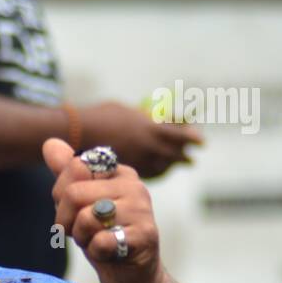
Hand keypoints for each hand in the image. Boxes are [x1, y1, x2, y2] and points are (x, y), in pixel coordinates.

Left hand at [43, 137, 161, 282]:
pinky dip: (96, 252)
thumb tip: (49, 142)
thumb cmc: (103, 234)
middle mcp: (133, 185)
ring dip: (82, 237)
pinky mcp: (146, 236)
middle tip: (82, 232)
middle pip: (73, 193)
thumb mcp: (79, 203)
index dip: (61, 195)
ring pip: (86, 217)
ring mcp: (142, 209)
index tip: (74, 210)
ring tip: (98, 240)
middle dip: (66, 220)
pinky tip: (109, 253)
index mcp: (118, 172)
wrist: (132, 274)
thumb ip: (66, 173)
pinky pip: (101, 241)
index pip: (74, 167)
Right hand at [77, 101, 201, 178]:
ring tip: (179, 164)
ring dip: (171, 163)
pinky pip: (147, 171)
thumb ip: (142, 117)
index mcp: (150, 128)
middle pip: (174, 152)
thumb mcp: (126, 110)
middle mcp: (147, 146)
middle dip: (184, 153)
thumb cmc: (102, 116)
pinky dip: (156, 170)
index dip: (191, 137)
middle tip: (193, 156)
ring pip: (162, 164)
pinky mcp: (126, 168)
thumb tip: (151, 118)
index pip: (179, 135)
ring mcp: (137, 158)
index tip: (201, 141)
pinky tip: (159, 169)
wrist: (80, 132)